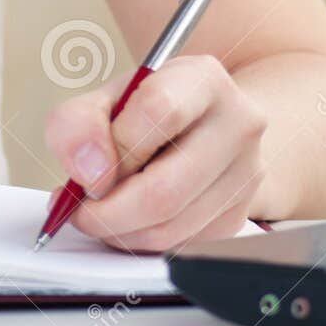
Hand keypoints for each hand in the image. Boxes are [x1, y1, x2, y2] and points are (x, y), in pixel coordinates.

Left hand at [43, 55, 267, 252]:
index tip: (86, 170)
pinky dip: (142, 241)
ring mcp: (246, 174)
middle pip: (164, 190)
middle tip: (80, 211)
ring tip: (101, 214)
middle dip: (107, 212)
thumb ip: (79, 123)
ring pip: (170, 227)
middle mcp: (238, 125)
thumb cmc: (149, 109)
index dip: (112, 148)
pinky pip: (179, 245)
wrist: (202, 124)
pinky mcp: (239, 215)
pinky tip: (130, 220)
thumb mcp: (107, 98)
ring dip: (121, 232)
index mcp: (203, 79)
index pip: (156, 112)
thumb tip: (89, 175)